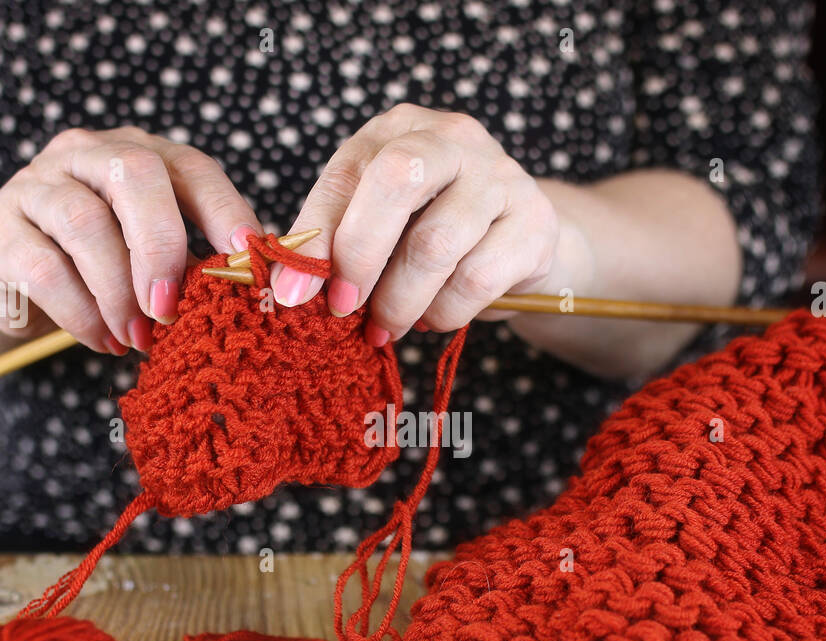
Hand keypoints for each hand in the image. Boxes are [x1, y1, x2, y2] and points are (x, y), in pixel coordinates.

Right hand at [0, 126, 261, 353]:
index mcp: (139, 155)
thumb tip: (251, 294)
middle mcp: (85, 155)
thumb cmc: (102, 266)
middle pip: (134, 175)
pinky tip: (104, 342)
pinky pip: (42, 269)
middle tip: (172, 307)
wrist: (8, 276)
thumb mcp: (152, 257)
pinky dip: (81, 314)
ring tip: (140, 340)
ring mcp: (35, 186)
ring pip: (83, 223)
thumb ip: (193, 263)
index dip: (224, 208)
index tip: (249, 255)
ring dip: (120, 292)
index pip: (190, 167)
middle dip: (162, 246)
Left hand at [275, 104, 561, 345]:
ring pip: (434, 245)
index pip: (347, 174)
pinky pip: (475, 279)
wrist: (521, 240)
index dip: (316, 235)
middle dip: (360, 256)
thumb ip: (337, 241)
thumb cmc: (433, 231)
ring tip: (388, 325)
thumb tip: (291, 288)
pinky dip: (444, 313)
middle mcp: (453, 139)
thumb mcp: (380, 225)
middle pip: (397, 182)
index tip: (294, 292)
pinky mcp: (534, 223)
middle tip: (345, 308)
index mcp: (400, 130)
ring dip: (400, 300)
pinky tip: (433, 319)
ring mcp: (501, 176)